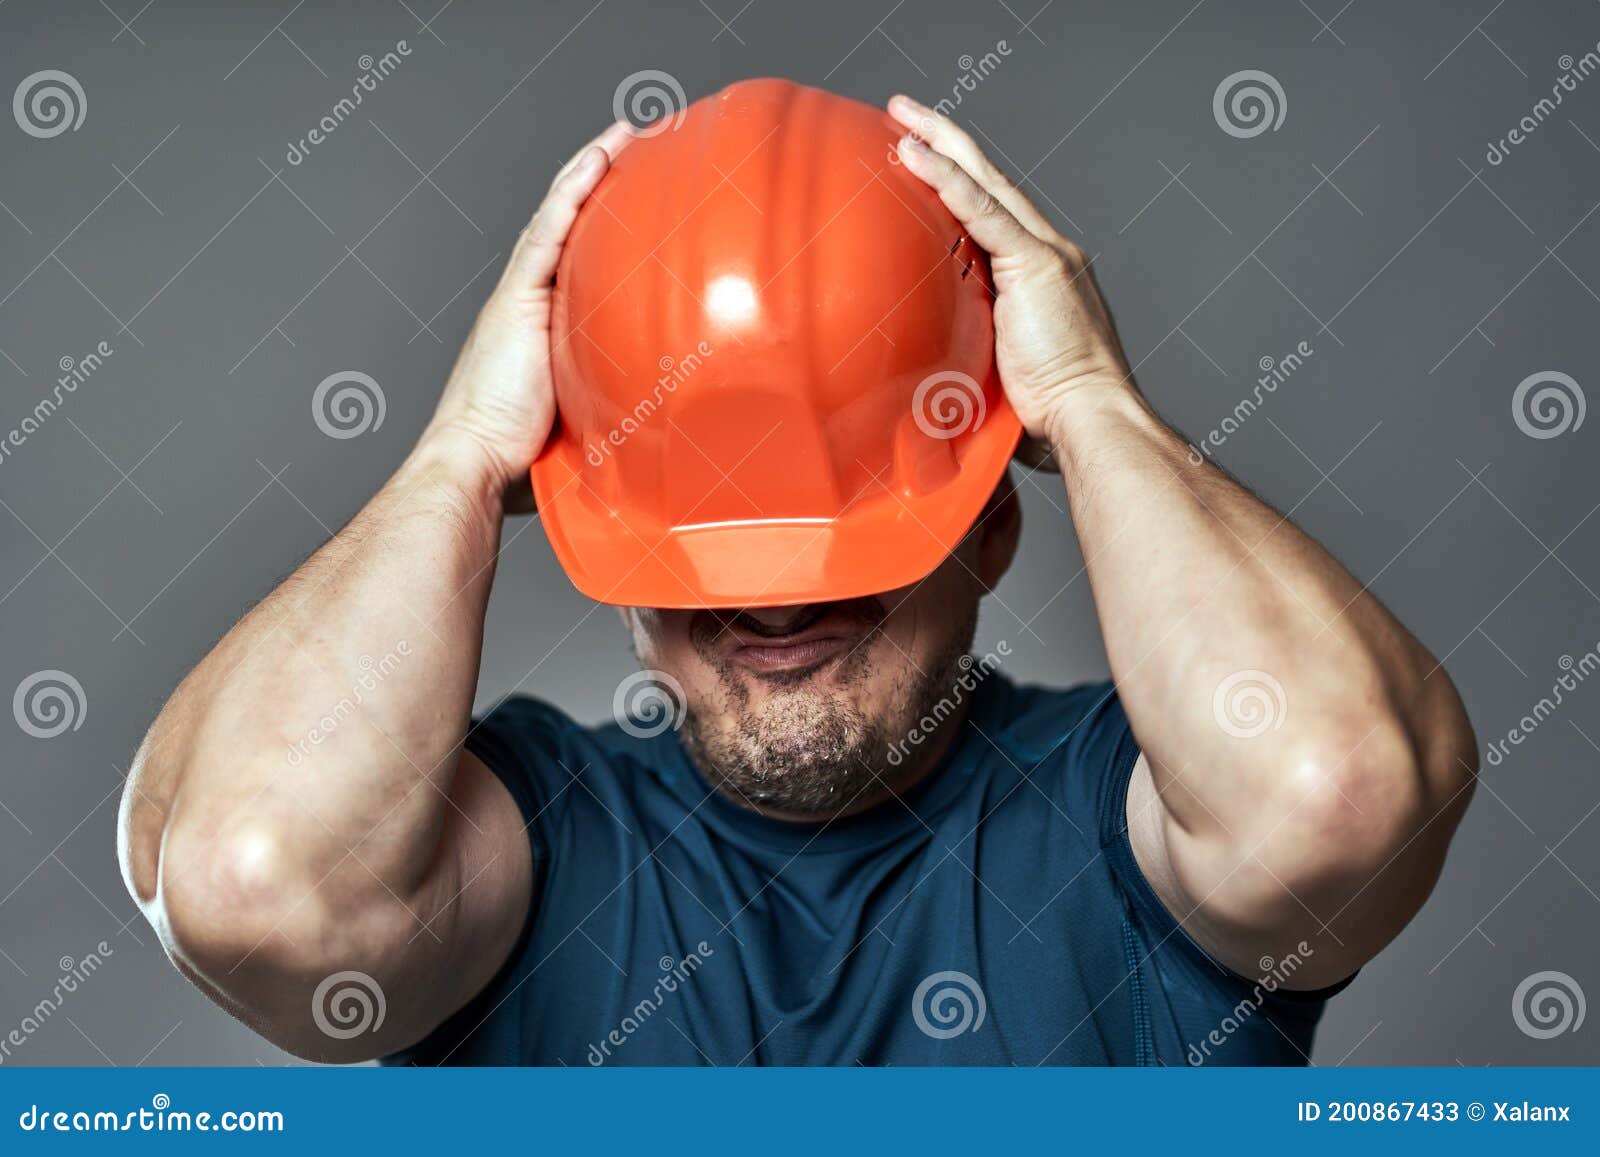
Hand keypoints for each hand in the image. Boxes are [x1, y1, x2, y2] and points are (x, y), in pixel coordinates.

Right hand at [420, 121, 633, 511]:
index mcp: (541, 324)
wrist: (476, 463)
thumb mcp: (581, 421)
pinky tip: (599, 158)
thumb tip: (660, 434)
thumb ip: (611, 408)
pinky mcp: (517, 299)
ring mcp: (519, 296)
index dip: (603, 220)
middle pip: (568, 225)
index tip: (639, 193)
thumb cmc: (521, 459)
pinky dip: (573, 192)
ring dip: (593, 169)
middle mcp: (527, 300)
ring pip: (560, 216)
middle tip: (643, 143)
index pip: (577, 257)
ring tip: (628, 132)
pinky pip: (549, 234)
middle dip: (602, 181)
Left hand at [887, 95, 1133, 458]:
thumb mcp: (997, 368)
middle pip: (988, 181)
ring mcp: (1044, 254)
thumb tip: (929, 364)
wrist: (1089, 420)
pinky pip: (982, 210)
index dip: (956, 179)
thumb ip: (971, 346)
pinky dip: (947, 179)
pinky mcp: (1036, 264)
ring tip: (900, 116)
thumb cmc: (1049, 413)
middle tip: (903, 112)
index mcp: (1038, 273)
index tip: (919, 156)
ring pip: (985, 182)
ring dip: (940, 144)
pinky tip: (915, 154)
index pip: (990, 212)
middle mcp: (1046, 252)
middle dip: (946, 141)